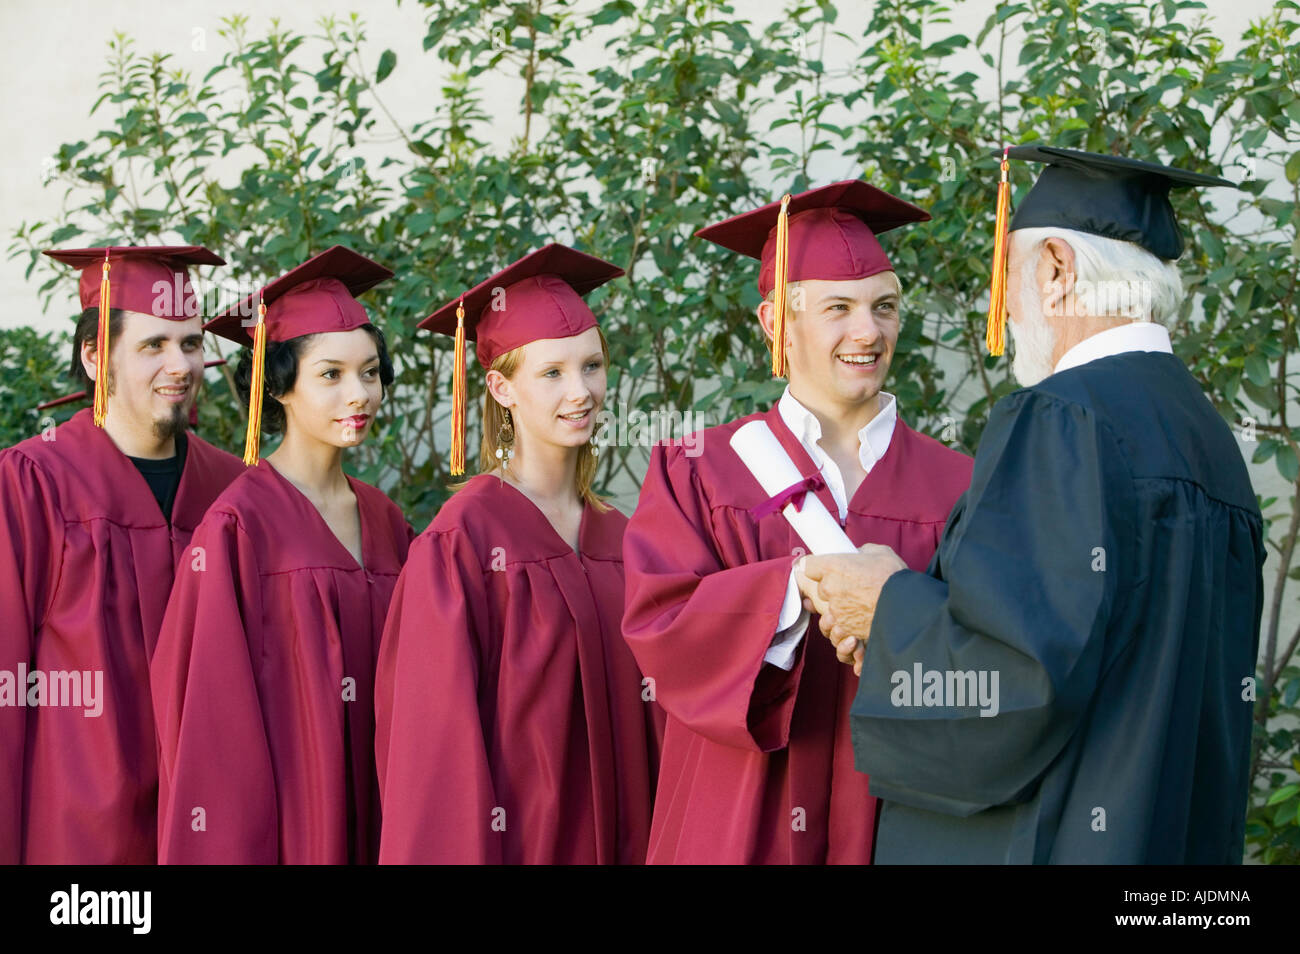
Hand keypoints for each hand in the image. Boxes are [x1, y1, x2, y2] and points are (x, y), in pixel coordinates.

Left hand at [801, 545, 907, 659]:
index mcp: (832, 566)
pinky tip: (858, 623)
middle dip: (830, 589)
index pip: (807, 565)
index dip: (813, 566)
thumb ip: (862, 552)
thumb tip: (858, 554)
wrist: (908, 607)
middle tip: (848, 587)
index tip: (818, 568)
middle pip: (818, 590)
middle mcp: (829, 589)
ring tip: (854, 608)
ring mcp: (835, 612)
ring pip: (826, 612)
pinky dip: (846, 629)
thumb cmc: (894, 577)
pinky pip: (837, 630)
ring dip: (837, 611)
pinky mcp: (845, 630)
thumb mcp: (879, 552)